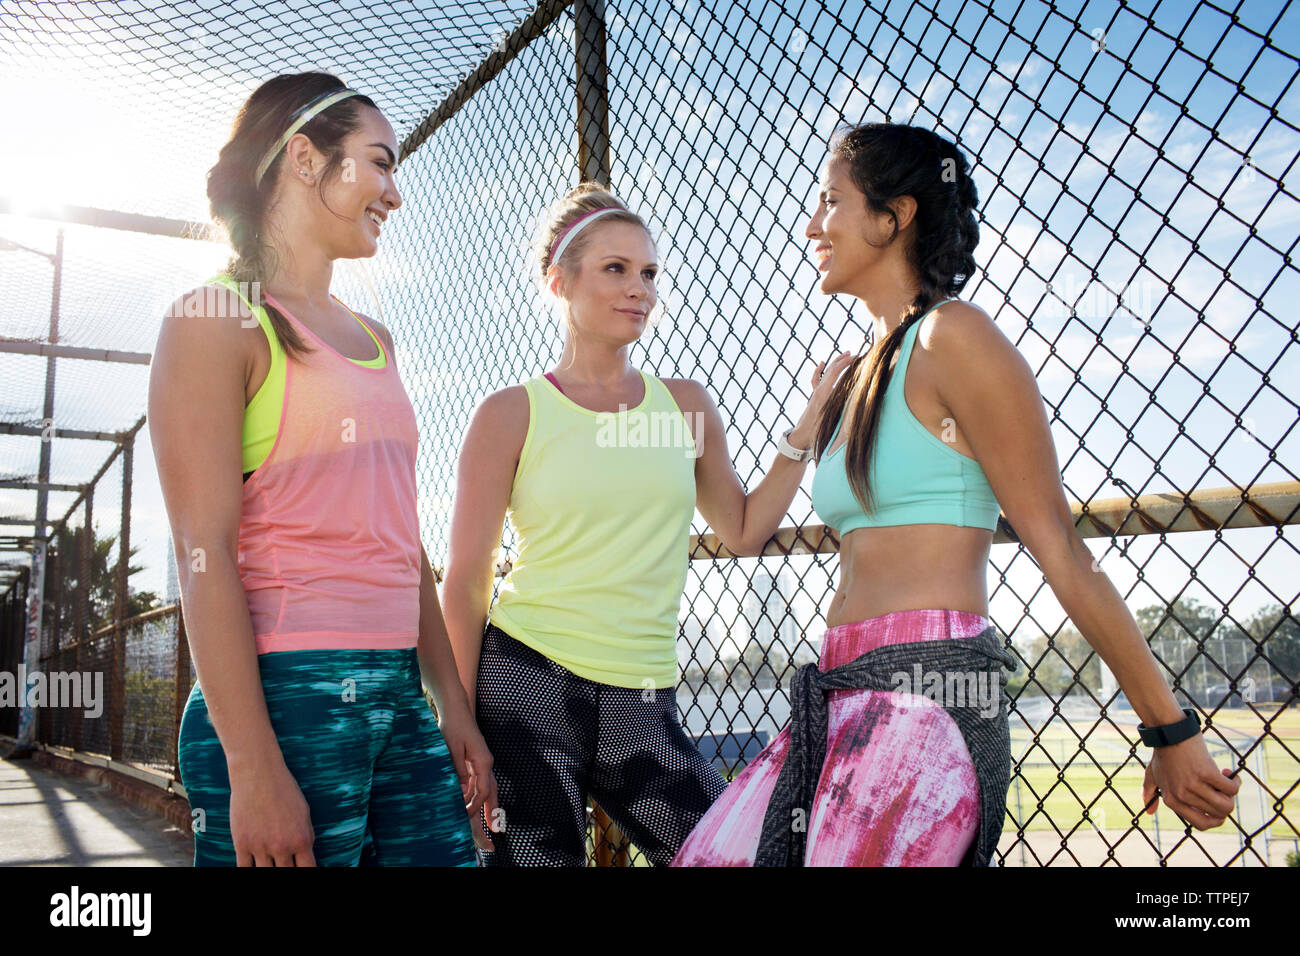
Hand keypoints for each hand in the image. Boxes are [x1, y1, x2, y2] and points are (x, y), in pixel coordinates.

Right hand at [228, 759, 316, 865]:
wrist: (258, 774)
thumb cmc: (284, 790)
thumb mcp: (304, 813)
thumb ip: (305, 837)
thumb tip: (305, 856)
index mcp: (301, 839)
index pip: (307, 870)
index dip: (306, 873)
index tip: (302, 869)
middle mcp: (282, 846)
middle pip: (286, 874)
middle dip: (286, 870)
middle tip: (284, 864)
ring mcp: (260, 847)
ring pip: (264, 874)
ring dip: (268, 870)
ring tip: (270, 863)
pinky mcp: (241, 844)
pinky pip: (244, 869)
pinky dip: (249, 869)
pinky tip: (253, 865)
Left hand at [439, 706, 499, 848]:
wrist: (456, 709)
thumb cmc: (453, 726)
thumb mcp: (452, 750)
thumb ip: (458, 771)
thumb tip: (461, 792)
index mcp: (483, 761)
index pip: (483, 790)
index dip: (475, 806)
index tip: (465, 817)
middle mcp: (486, 762)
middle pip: (492, 791)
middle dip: (492, 811)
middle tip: (494, 831)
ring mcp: (483, 760)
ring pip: (489, 787)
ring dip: (488, 804)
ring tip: (489, 823)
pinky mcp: (477, 759)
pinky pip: (482, 781)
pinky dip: (479, 794)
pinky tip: (474, 802)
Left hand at [788, 351, 855, 447]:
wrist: (800, 435)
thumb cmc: (816, 432)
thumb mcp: (832, 422)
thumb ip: (844, 413)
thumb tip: (859, 407)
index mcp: (824, 394)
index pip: (836, 371)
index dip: (846, 363)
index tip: (857, 357)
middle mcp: (819, 390)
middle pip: (832, 369)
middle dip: (844, 360)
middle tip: (856, 355)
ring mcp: (815, 392)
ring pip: (826, 372)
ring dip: (835, 362)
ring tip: (846, 355)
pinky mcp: (813, 395)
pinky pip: (816, 379)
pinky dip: (819, 370)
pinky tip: (821, 363)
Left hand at [1141, 733, 1240, 829]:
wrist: (1170, 732)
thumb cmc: (1164, 753)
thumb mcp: (1152, 774)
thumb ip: (1149, 792)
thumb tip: (1150, 811)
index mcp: (1171, 800)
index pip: (1202, 825)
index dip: (1216, 819)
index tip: (1218, 807)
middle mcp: (1182, 796)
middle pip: (1219, 815)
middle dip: (1226, 803)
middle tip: (1222, 789)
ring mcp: (1194, 785)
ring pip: (1227, 805)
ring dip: (1232, 795)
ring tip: (1226, 781)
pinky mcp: (1206, 773)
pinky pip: (1232, 789)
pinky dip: (1235, 782)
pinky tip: (1229, 772)